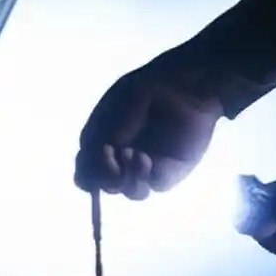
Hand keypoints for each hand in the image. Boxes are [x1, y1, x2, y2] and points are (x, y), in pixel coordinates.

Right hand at [74, 51, 223, 198]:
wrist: (189, 85)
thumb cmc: (150, 89)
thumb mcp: (122, 105)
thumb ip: (109, 134)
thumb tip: (99, 160)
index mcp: (102, 143)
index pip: (85, 168)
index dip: (86, 171)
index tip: (96, 156)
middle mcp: (121, 159)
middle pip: (104, 184)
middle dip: (106, 176)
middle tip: (115, 157)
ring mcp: (144, 167)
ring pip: (128, 190)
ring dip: (127, 180)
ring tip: (135, 156)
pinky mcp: (168, 172)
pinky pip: (154, 185)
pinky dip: (146, 177)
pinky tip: (147, 159)